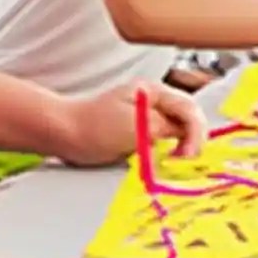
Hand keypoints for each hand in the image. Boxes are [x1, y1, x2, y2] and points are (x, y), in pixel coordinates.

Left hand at [55, 80, 206, 166]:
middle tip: (182, 162)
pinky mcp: (139, 135)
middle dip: (191, 141)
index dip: (195, 134)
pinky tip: (163, 165)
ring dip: (180, 149)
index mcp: (154, 92)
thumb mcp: (134, 125)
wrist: (63, 133)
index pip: (190, 110)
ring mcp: (147, 119)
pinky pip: (163, 143)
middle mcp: (154, 103)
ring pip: (177, 133)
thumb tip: (185, 135)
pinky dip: (168, 155)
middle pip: (187, 121)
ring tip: (174, 164)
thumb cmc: (93, 125)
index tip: (186, 156)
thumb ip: (163, 127)